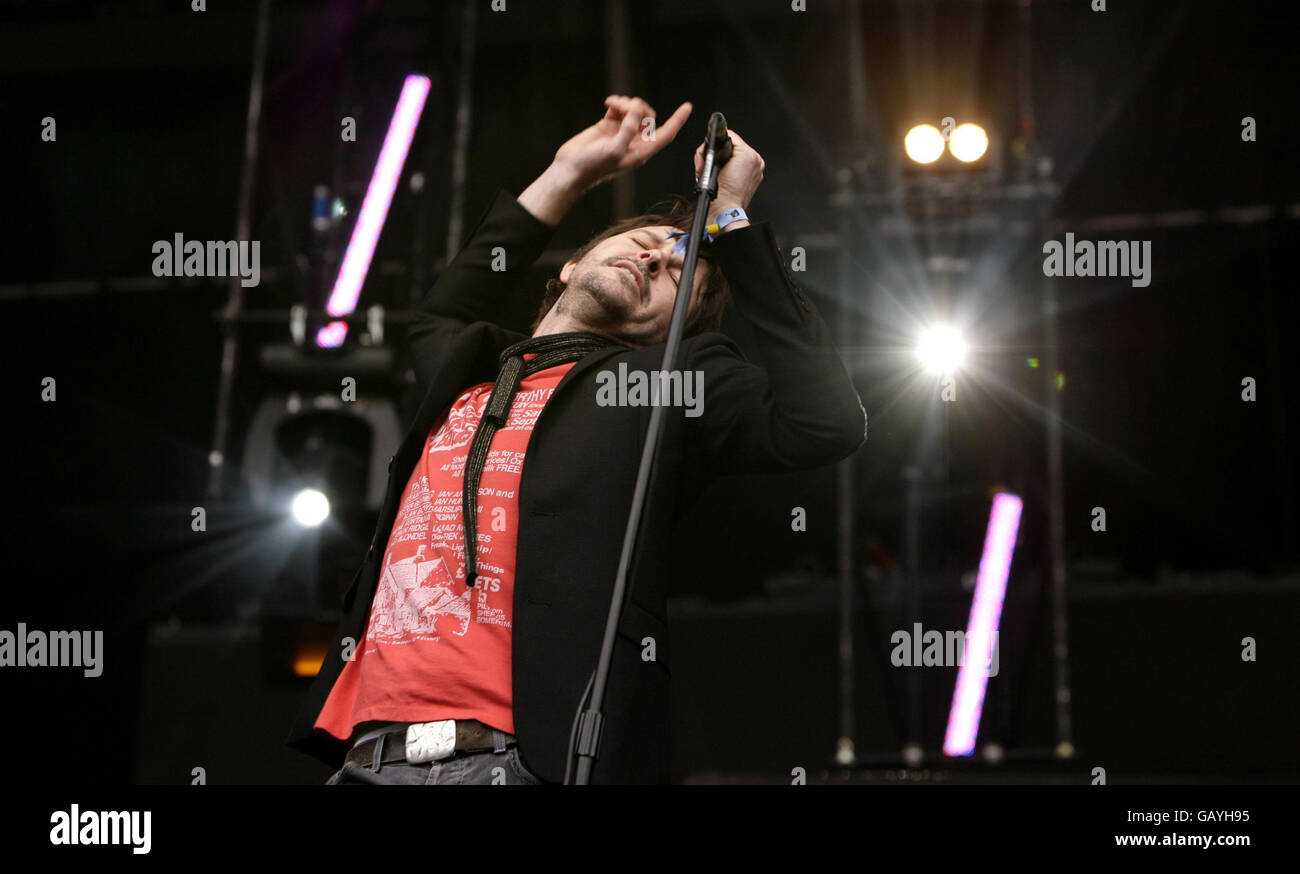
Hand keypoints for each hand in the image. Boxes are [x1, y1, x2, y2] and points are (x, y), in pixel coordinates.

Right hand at [552, 95, 693, 191]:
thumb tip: (637, 110)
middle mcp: (634, 141)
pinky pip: (619, 108)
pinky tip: (609, 103)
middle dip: (640, 107)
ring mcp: (621, 132)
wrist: (570, 168)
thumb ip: (628, 128)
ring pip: (634, 110)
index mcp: (641, 151)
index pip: (666, 134)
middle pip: (649, 116)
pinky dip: (616, 102)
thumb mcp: (615, 149)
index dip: (677, 120)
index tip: (687, 106)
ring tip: (614, 105)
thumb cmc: (593, 167)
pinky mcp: (608, 125)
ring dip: (627, 103)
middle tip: (626, 108)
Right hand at [693, 128, 763, 214]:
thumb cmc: (721, 193)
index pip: (731, 137)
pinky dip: (731, 171)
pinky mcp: (753, 179)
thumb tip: (716, 144)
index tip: (712, 154)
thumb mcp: (713, 164)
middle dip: (720, 155)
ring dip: (724, 163)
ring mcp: (756, 171)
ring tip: (718, 174)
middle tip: (713, 166)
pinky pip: (740, 168)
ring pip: (736, 157)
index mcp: (749, 155)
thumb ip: (716, 149)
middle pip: (733, 147)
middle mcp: (756, 162)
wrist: (725, 211)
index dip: (718, 144)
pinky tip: (725, 178)